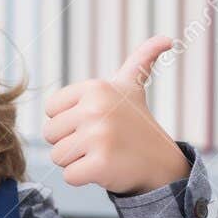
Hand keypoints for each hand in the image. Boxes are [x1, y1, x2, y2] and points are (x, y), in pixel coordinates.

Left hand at [41, 36, 191, 194]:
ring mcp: (99, 136)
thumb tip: (167, 39)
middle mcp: (96, 108)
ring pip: (57, 156)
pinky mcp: (100, 164)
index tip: (94, 121)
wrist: (161, 162)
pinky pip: (69, 176)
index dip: (67, 121)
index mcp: (95, 87)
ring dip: (76, 161)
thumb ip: (140, 59)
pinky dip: (84, 178)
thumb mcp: (133, 86)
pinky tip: (105, 169)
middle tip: (99, 141)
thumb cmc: (136, 124)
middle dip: (70, 142)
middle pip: (50, 134)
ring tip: (102, 153)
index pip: (50, 109)